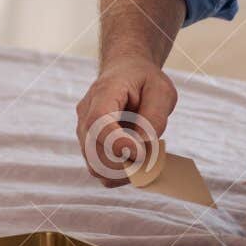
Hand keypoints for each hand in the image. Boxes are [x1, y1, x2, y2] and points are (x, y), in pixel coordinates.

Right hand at [75, 56, 177, 186]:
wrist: (125, 71)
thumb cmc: (144, 81)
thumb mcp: (161, 91)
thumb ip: (154, 117)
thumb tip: (142, 147)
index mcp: (104, 92)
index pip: (99, 122)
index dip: (117, 143)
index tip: (140, 153)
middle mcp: (86, 114)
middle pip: (94, 151)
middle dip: (125, 164)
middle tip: (151, 158)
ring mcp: (84, 131)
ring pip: (95, 167)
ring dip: (123, 172)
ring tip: (145, 158)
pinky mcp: (88, 145)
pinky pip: (100, 170)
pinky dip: (119, 174)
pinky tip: (134, 161)